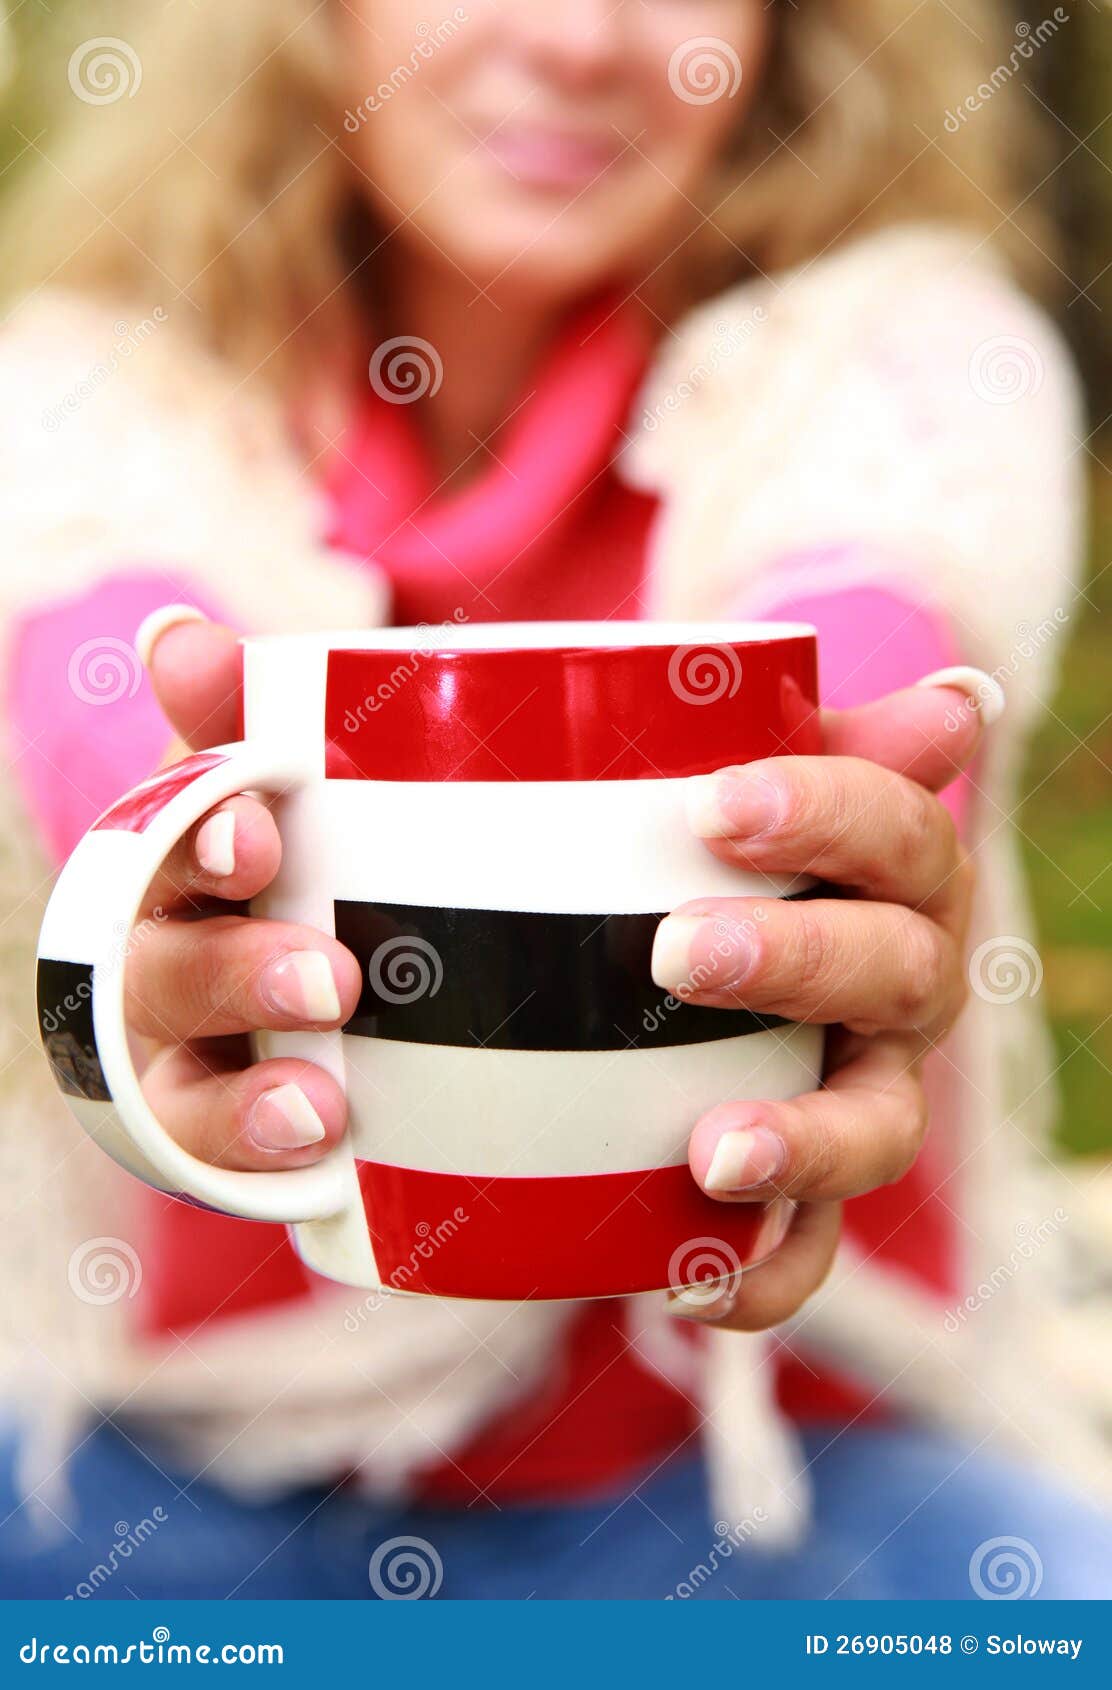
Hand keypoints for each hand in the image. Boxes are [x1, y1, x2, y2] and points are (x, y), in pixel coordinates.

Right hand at [124, 614, 361, 1167]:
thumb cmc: (325, 857)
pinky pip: (227, 1175)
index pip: (167, 842)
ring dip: (237, 1102)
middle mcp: (175, 963)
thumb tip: (168, 630)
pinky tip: (317, 1169)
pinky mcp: (237, 1145)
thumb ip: (246, 708)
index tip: (256, 834)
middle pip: (165, 973)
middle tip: (328, 980)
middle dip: (231, 974)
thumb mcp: (306, 779)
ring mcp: (200, 1063)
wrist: (388, 990)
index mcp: (191, 863)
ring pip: (181, 1091)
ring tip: (313, 1108)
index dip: (198, 836)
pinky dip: (259, 1173)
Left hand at [653, 677, 989, 1330]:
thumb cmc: (712, 837)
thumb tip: (961, 705)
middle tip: (677, 953)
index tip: (717, 804)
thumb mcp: (743, 771)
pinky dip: (762, 1275)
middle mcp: (901, 985)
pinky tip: (688, 1280)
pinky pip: (812, 1253)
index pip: (899, 832)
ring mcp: (861, 1091)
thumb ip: (808, 731)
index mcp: (894, 872)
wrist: (694, 939)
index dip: (829, 814)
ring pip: (879, 1127)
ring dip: (805, 1140)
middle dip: (798, 961)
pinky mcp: (807, 1190)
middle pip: (896, 973)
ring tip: (713, 1154)